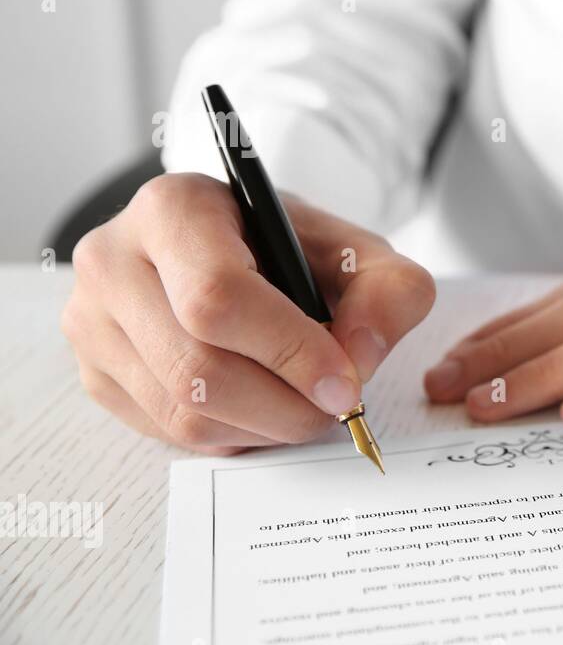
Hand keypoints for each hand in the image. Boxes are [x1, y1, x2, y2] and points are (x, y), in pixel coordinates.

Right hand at [63, 173, 435, 453]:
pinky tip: (262, 406)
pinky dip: (233, 435)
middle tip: (335, 405)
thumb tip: (359, 357)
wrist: (236, 251)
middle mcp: (114, 260)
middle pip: (198, 369)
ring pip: (183, 413)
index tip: (345, 383)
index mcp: (174, 209)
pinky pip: (167, 433)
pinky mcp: (94, 373)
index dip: (289, 351)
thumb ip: (388, 293)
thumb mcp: (358, 251)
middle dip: (285, 405)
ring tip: (304, 405)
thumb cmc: (291, 250)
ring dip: (264, 427)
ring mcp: (92, 321)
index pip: (218, 297)